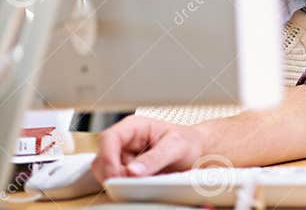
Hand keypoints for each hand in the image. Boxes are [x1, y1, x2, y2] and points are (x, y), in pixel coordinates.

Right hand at [92, 115, 207, 181]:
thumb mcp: (176, 146)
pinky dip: (126, 186)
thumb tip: (133, 171)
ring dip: (119, 181)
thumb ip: (156, 157)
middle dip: (112, 173)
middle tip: (131, 182)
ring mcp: (123, 157)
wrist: (196, 151)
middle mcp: (125, 141)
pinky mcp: (126, 171)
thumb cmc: (187, 142)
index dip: (108, 157)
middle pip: (102, 159)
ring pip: (106, 173)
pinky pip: (117, 181)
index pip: (109, 138)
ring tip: (143, 181)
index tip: (117, 173)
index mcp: (133, 127)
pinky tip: (143, 184)